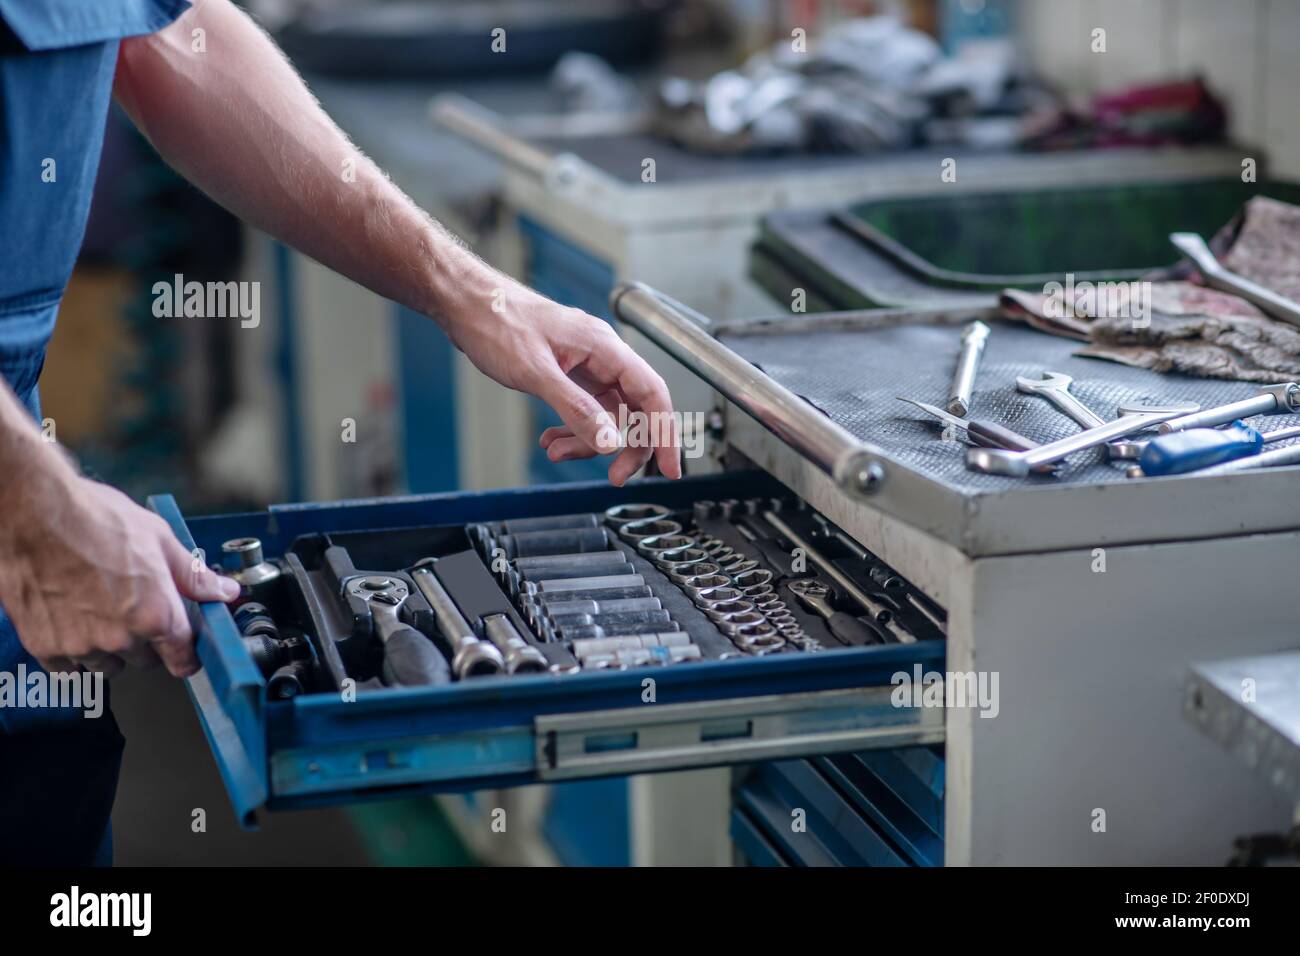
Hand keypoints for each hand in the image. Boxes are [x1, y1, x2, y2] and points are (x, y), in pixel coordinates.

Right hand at [0, 473, 239, 676]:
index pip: (182, 658)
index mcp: (155, 613)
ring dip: (109, 647)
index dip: (186, 656)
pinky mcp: (45, 646)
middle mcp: (120, 637)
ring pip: (108, 665)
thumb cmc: (93, 518)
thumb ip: (192, 575)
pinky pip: (69, 666)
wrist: (33, 512)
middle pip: (145, 660)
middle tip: (134, 607)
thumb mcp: (158, 538)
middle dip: (146, 640)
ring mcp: (80, 645)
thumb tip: (224, 592)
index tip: (185, 653)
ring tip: (99, 608)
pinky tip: (72, 617)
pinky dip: (72, 649)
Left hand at [444, 276, 680, 485]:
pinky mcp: (568, 372)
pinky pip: (584, 408)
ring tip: (558, 454)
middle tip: (615, 476)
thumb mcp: (536, 373)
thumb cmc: (496, 322)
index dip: (665, 433)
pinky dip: (572, 429)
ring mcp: (586, 364)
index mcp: (604, 348)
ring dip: (589, 441)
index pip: (652, 394)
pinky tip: (551, 440)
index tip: (670, 468)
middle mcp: (602, 355)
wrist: (466, 304)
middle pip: (636, 408)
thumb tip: (609, 442)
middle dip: (627, 446)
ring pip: (607, 413)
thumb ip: (576, 409)